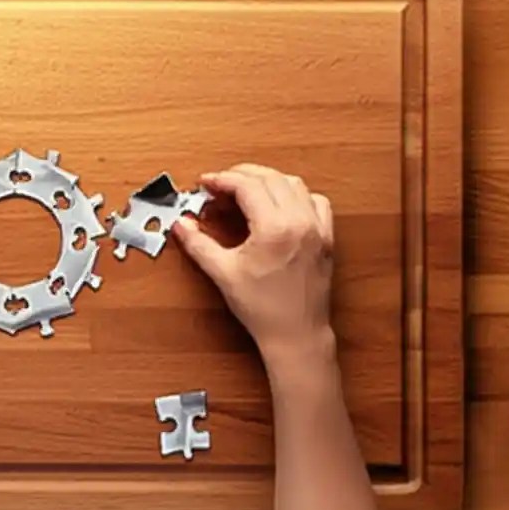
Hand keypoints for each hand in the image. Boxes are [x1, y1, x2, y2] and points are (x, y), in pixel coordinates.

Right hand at [173, 165, 335, 381]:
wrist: (296, 334)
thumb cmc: (263, 310)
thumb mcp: (223, 274)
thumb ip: (199, 245)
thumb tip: (181, 225)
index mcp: (275, 228)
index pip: (247, 185)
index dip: (222, 179)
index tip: (207, 183)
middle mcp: (300, 222)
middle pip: (270, 177)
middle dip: (241, 175)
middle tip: (220, 185)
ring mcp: (317, 228)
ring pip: (294, 184)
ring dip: (268, 180)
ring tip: (246, 191)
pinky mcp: (326, 238)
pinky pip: (315, 201)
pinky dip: (296, 194)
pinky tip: (279, 205)